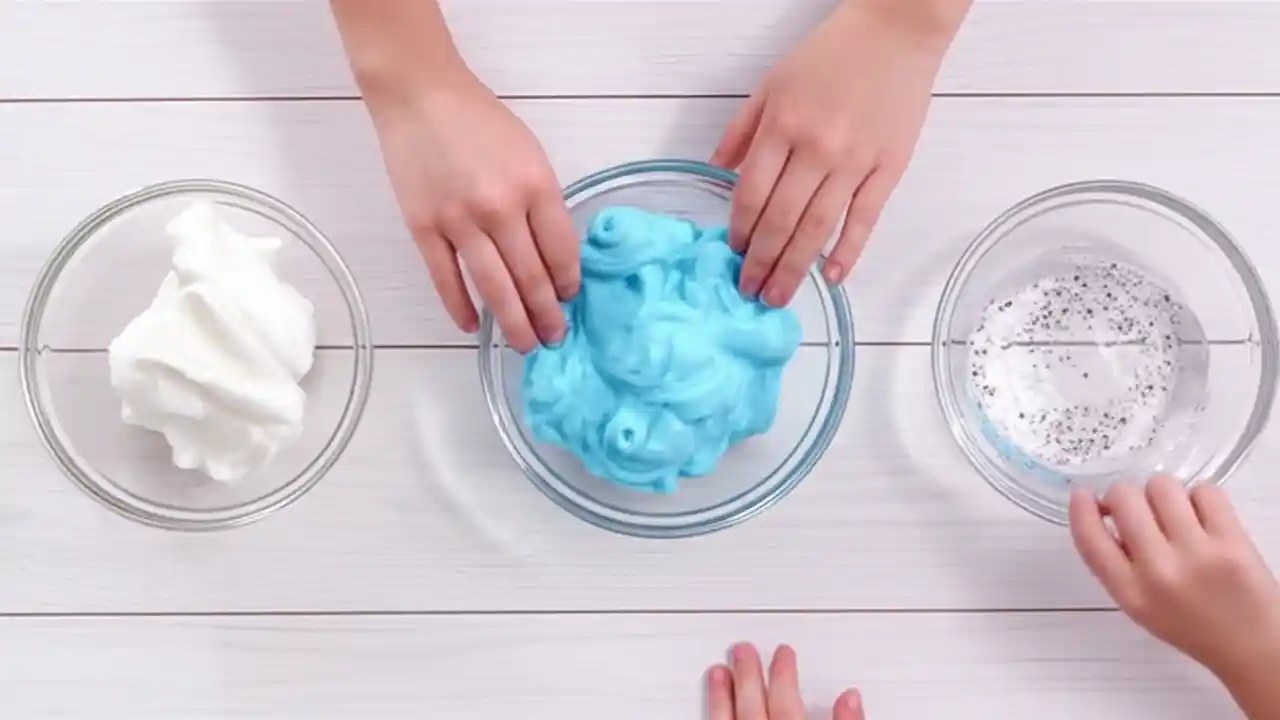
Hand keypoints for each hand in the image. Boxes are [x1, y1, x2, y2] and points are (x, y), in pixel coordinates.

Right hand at [367, 69, 577, 352]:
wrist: (421, 97)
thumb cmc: (481, 122)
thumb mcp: (530, 154)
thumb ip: (543, 202)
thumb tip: (553, 255)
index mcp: (536, 186)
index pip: (561, 251)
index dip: (569, 283)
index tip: (570, 300)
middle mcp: (501, 208)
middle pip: (531, 278)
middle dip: (546, 315)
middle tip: (554, 337)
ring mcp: (459, 221)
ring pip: (494, 288)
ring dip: (513, 323)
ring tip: (526, 344)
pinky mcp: (423, 228)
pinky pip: (446, 280)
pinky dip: (460, 307)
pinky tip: (472, 326)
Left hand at [706, 643, 864, 719]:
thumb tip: (851, 699)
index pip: (786, 699)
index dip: (783, 673)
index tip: (782, 653)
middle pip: (753, 704)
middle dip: (749, 674)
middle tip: (743, 649)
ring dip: (722, 696)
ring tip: (717, 672)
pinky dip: (713, 717)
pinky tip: (711, 707)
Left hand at [711, 0, 956, 305]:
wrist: (896, 32)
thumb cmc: (830, 55)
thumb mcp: (772, 83)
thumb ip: (742, 130)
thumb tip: (715, 171)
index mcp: (782, 126)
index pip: (751, 194)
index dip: (738, 230)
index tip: (733, 254)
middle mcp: (815, 148)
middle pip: (780, 220)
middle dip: (760, 263)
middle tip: (750, 292)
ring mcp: (854, 161)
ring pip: (817, 228)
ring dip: (794, 268)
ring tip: (778, 296)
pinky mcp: (888, 168)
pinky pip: (864, 219)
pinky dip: (847, 252)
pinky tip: (831, 276)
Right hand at [1070, 479, 1279, 683]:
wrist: (1254, 647)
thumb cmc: (1193, 625)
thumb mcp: (1141, 606)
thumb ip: (1119, 565)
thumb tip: (1109, 514)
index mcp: (1131, 593)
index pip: (1090, 539)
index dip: (1080, 509)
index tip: (1082, 495)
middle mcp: (1159, 572)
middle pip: (1125, 498)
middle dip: (1124, 495)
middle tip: (1139, 508)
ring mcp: (1198, 554)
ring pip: (1163, 486)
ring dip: (1163, 493)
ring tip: (1175, 513)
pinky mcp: (1233, 542)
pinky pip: (1205, 491)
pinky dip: (1200, 497)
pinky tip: (1203, 517)